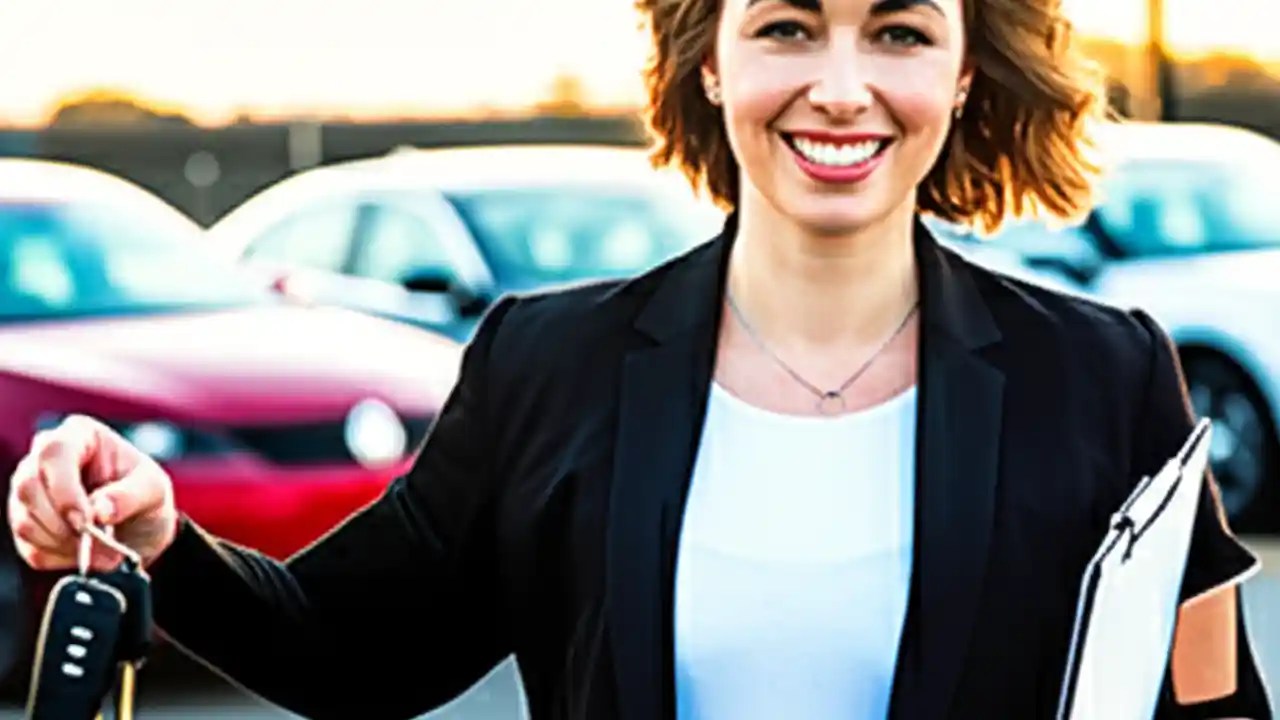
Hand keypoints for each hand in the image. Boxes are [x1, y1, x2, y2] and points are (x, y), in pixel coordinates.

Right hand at [7, 414, 178, 570]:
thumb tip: (100, 511)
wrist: (142, 526)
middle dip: (61, 524)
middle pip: (28, 487)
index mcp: (81, 435)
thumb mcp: (154, 490)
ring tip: (103, 553)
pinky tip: (86, 554)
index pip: (53, 452)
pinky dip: (59, 557)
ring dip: (63, 544)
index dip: (63, 489)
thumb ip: (130, 496)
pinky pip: (30, 547)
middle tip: (95, 543)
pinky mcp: (28, 522)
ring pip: (25, 520)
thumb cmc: (147, 496)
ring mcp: (32, 490)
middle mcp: (46, 458)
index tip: (85, 521)